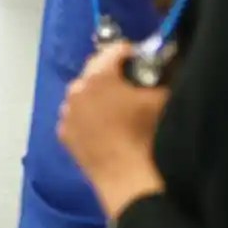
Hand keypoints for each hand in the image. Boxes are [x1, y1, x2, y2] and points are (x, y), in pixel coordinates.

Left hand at [58, 43, 168, 217]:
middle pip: (95, 70)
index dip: (132, 52)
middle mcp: (76, 89)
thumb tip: (164, 67)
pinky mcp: (63, 133)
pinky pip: (76, 115)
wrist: (127, 176)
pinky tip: (103, 127)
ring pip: (82, 93)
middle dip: (111, 72)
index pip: (115, 50)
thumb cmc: (145, 133)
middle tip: (129, 82)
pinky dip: (87, 116)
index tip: (142, 59)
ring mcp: (66, 112)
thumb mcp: (161, 99)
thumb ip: (160, 77)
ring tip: (116, 107)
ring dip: (96, 95)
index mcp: (98, 75)